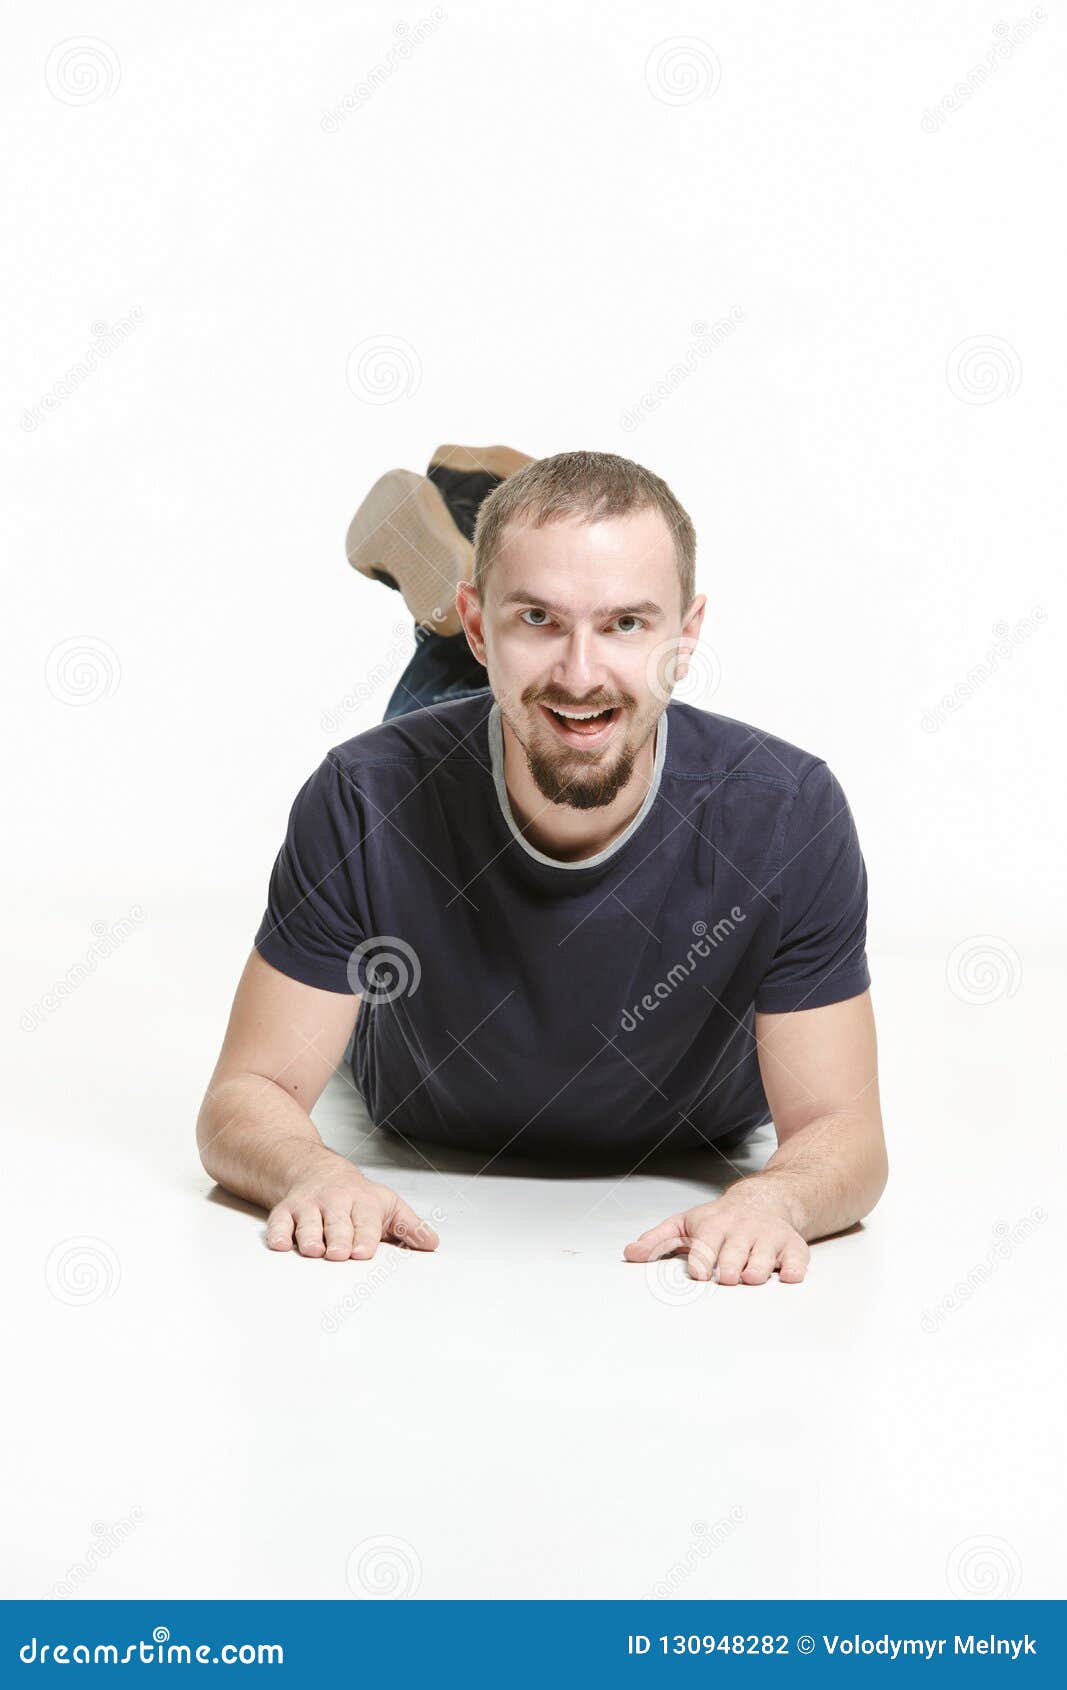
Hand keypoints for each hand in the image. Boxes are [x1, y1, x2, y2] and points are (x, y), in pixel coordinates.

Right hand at [266, 1159, 439, 1261]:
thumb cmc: (357, 1196)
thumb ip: (409, 1227)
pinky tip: (280, 1244)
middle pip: (336, 1223)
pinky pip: (279, 1222)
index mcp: (362, 1203)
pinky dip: (278, 1233)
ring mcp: (308, 1207)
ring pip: (307, 1222)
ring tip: (312, 1251)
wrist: (318, 1170)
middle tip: (339, 1254)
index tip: (364, 1251)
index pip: (366, 1221)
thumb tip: (432, 1243)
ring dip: (309, 1236)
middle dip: (338, 1237)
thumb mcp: (388, 1206)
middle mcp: (335, 1203)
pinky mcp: (285, 1212)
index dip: (365, 1236)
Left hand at [623, 1186, 809, 1283]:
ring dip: (759, 1268)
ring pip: (765, 1255)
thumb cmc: (719, 1220)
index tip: (700, 1273)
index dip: (704, 1258)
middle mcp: (742, 1230)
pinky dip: (795, 1268)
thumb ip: (657, 1241)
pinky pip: (797, 1257)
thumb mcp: (685, 1224)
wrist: (763, 1199)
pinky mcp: (792, 1246)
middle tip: (727, 1277)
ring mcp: (769, 1237)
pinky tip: (788, 1276)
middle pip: (736, 1250)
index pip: (707, 1242)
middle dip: (732, 1265)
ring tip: (752, 1277)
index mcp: (714, 1226)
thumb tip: (630, 1254)